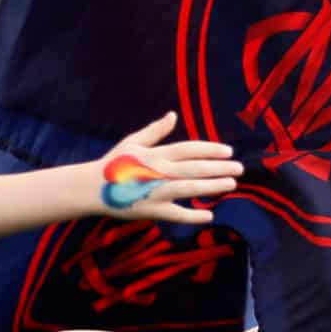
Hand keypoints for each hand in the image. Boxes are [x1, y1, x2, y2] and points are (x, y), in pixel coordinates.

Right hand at [93, 113, 242, 224]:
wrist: (91, 188)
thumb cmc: (114, 163)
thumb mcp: (133, 142)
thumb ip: (155, 131)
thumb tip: (173, 115)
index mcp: (155, 154)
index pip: (189, 149)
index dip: (210, 149)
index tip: (229, 151)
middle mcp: (158, 171)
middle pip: (194, 168)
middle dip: (218, 167)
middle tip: (240, 168)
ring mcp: (155, 192)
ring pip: (188, 188)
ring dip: (211, 186)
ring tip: (231, 184)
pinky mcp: (151, 210)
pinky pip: (175, 214)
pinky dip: (192, 216)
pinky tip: (210, 215)